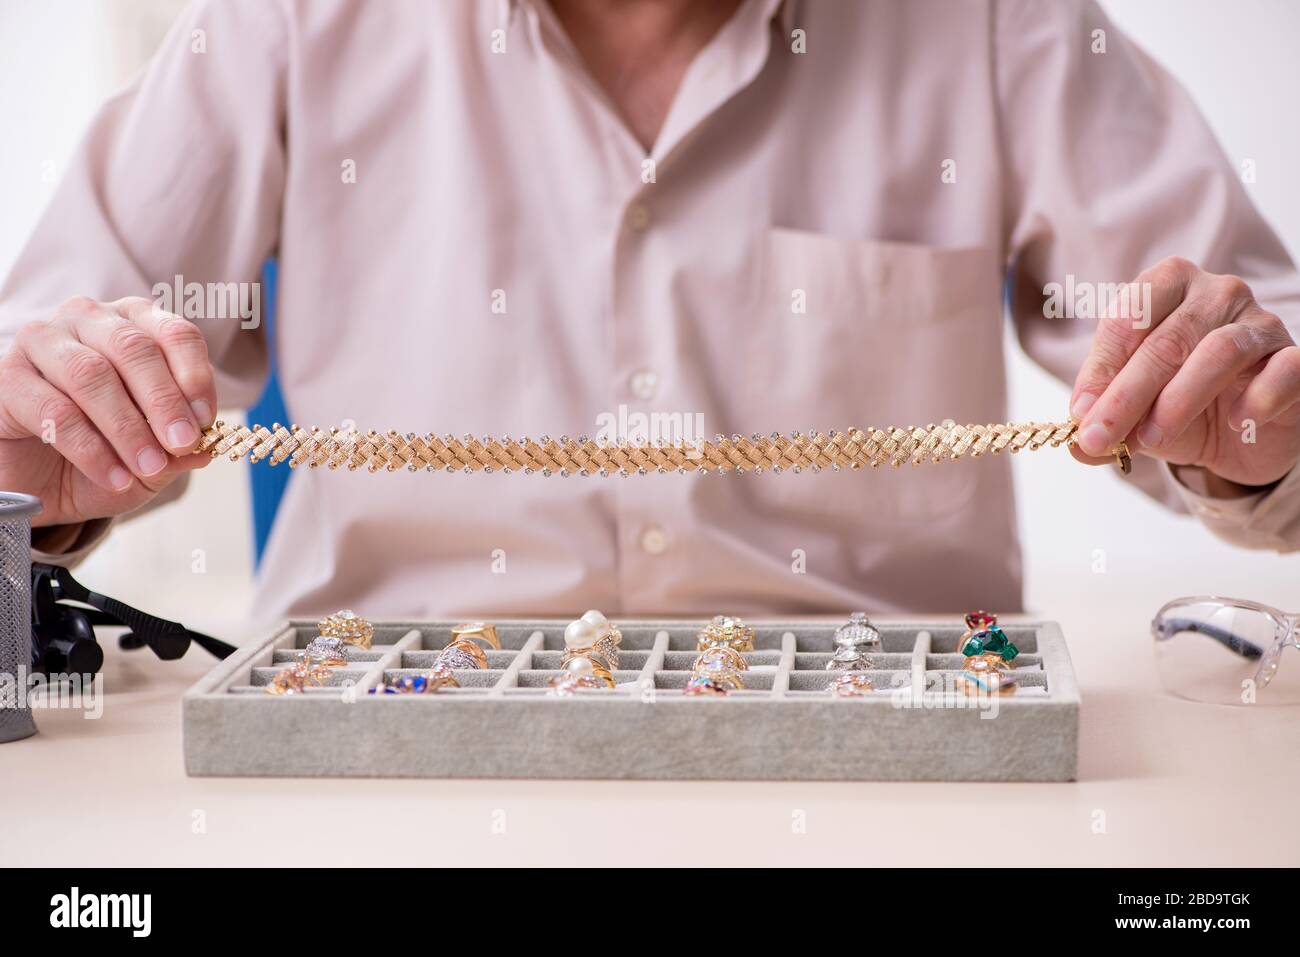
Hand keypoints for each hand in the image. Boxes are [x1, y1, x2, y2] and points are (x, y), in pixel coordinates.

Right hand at [0, 296, 214, 526]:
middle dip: (163, 400)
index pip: (174, 333)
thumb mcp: (151, 460)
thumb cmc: (102, 456)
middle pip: (133, 348)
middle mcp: (87, 321)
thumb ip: (178, 450)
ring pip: (92, 374)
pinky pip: (54, 410)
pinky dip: (90, 448)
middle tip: (182, 443)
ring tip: (148, 467)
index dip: (194, 375)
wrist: (35, 482)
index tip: (205, 419)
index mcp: (134, 326)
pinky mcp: (6, 377)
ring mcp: (42, 342)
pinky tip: (113, 476)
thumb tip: (210, 447)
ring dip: (127, 426)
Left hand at [1070, 257, 1299, 489]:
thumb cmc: (1179, 406)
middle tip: (1101, 437)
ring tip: (1151, 437)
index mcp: (1167, 286)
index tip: (1081, 416)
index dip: (1100, 371)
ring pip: (1218, 351)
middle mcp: (1216, 292)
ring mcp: (1260, 321)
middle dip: (1127, 394)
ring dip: (1178, 400)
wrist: (1241, 436)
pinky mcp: (1295, 358)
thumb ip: (1103, 421)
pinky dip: (1256, 399)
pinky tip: (1236, 422)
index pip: (1127, 319)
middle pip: (1166, 340)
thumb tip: (1077, 442)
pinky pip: (1282, 371)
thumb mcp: (1132, 413)